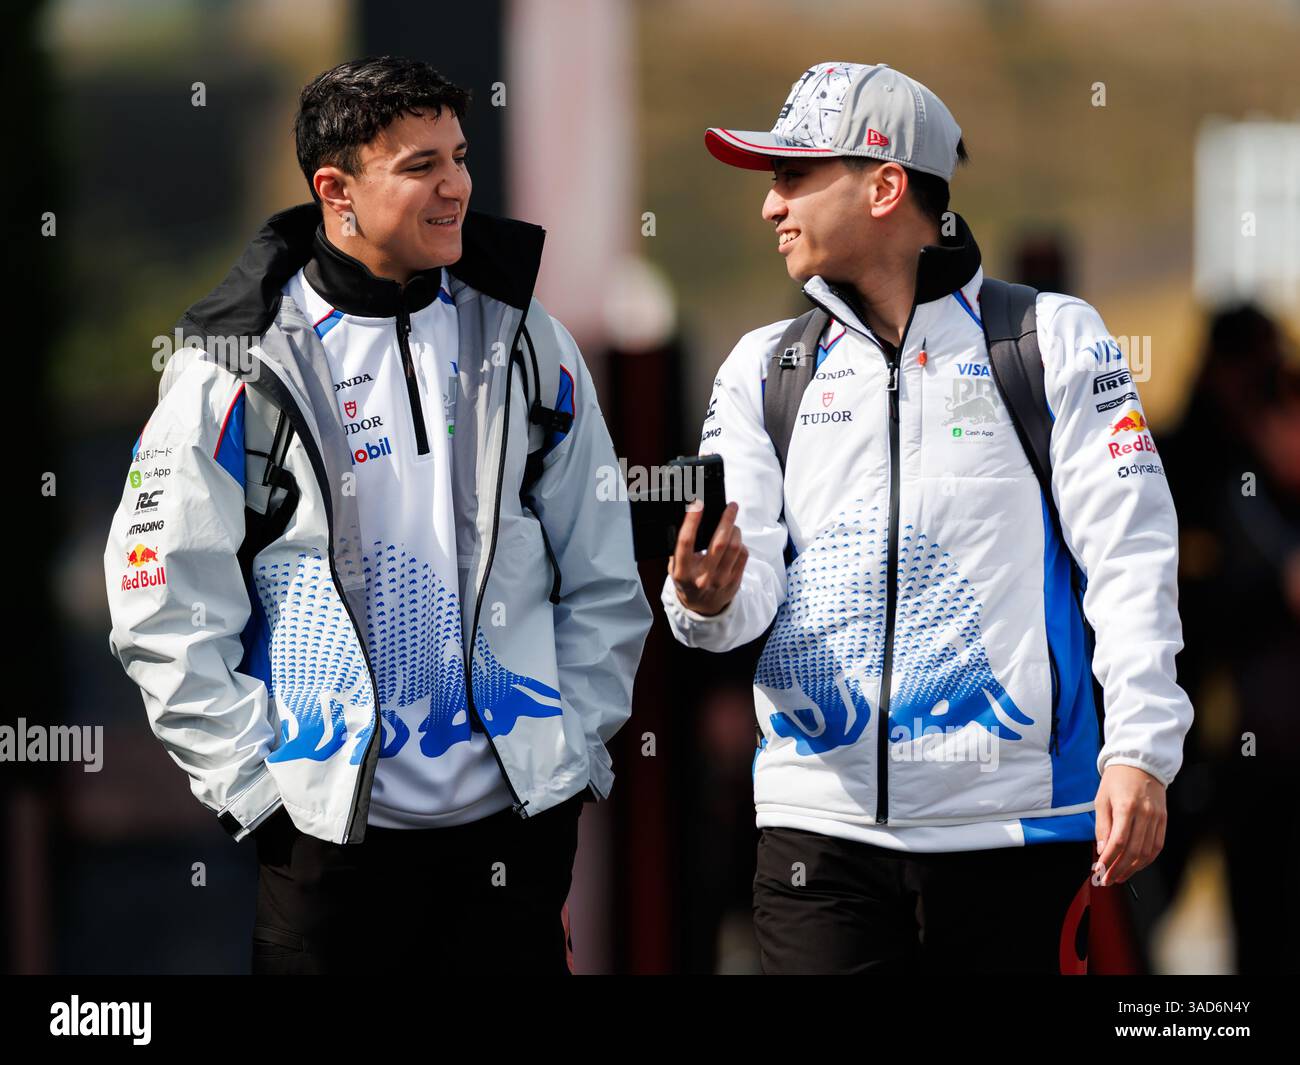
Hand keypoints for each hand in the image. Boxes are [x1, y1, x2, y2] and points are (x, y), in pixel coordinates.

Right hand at [667, 500, 746, 616]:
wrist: (702, 607)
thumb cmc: (687, 580)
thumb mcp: (675, 567)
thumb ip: (680, 548)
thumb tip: (691, 519)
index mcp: (683, 571)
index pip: (686, 543)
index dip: (691, 521)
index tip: (697, 504)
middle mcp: (702, 577)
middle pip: (719, 542)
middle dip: (727, 519)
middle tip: (731, 506)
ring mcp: (721, 580)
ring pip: (735, 547)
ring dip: (736, 530)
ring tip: (732, 523)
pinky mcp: (735, 581)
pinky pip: (743, 555)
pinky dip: (741, 543)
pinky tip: (735, 540)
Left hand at [1093, 764, 1166, 884]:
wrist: (1140, 763)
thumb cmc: (1118, 779)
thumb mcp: (1102, 799)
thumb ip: (1102, 826)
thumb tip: (1102, 850)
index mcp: (1126, 807)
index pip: (1118, 842)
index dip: (1109, 860)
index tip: (1100, 870)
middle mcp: (1144, 814)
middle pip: (1133, 851)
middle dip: (1119, 869)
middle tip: (1108, 879)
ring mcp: (1157, 818)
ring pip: (1147, 852)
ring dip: (1133, 868)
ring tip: (1120, 876)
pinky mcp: (1164, 820)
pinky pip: (1157, 846)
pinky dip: (1147, 859)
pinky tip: (1136, 866)